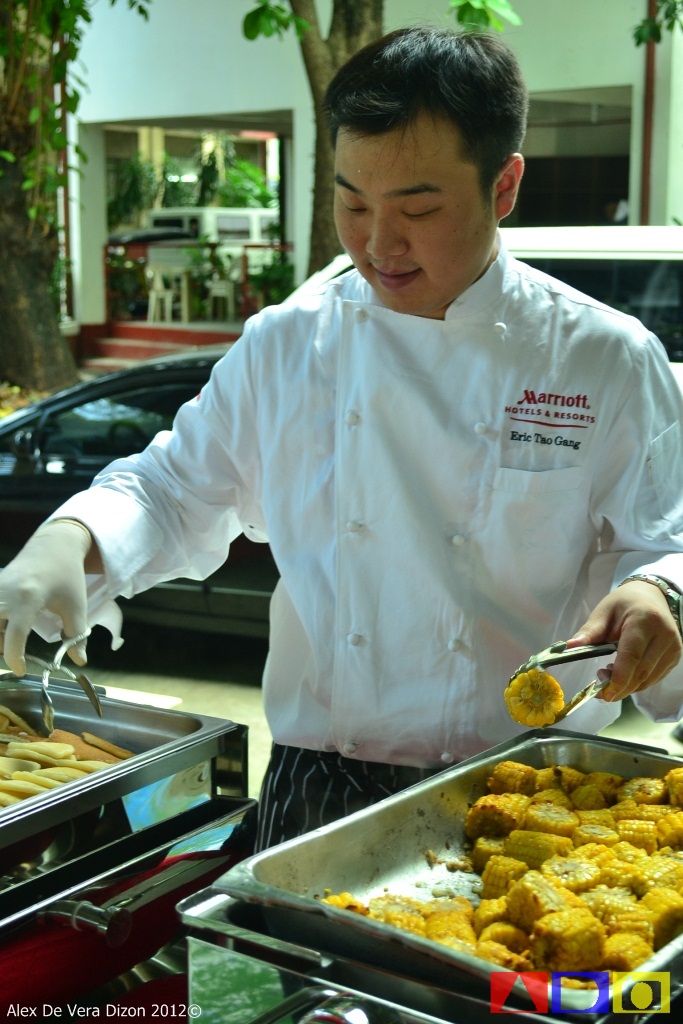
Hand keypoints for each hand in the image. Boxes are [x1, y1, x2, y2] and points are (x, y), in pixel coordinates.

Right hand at [0, 519, 92, 675]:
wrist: (54, 545)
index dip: (14, 657)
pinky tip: (6, 629)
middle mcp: (5, 593)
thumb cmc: (68, 576)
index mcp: (28, 598)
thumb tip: (79, 661)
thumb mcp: (76, 606)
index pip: (15, 634)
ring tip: (11, 642)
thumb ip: (76, 635)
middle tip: (13, 656)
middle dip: (0, 647)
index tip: (21, 670)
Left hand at [568, 580, 681, 700]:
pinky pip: (654, 678)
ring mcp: (673, 648)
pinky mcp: (674, 657)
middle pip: (641, 672)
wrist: (651, 596)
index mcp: (645, 620)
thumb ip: (589, 632)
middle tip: (598, 688)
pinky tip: (623, 672)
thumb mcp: (603, 612)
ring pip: (648, 679)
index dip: (618, 678)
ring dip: (626, 686)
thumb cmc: (624, 604)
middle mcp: (665, 635)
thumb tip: (569, 648)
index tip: (604, 694)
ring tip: (607, 674)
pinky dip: (636, 682)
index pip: (632, 655)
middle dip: (619, 686)